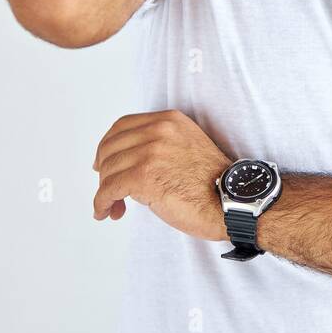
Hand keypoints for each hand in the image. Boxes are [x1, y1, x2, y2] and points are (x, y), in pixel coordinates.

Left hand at [92, 109, 229, 239]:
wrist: (229, 203)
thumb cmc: (213, 184)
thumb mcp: (187, 147)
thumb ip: (160, 145)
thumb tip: (128, 161)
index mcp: (169, 120)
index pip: (123, 126)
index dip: (108, 145)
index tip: (103, 161)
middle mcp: (159, 130)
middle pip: (111, 147)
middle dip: (104, 170)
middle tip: (107, 188)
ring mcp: (151, 152)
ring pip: (108, 169)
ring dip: (104, 190)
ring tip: (112, 206)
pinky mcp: (144, 176)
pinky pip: (109, 189)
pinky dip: (102, 202)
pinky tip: (105, 211)